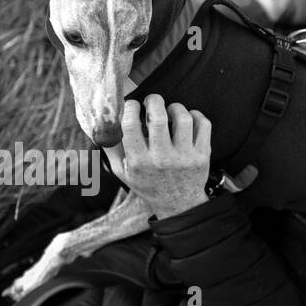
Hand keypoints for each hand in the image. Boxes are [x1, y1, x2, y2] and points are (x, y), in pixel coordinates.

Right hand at [110, 95, 211, 218]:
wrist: (178, 204)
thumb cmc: (148, 185)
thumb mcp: (123, 172)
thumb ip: (111, 148)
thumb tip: (102, 124)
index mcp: (139, 162)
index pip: (130, 125)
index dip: (130, 108)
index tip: (132, 106)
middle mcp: (162, 159)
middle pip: (158, 117)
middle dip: (153, 100)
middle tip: (152, 102)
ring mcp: (184, 157)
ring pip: (183, 118)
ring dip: (175, 107)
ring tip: (170, 111)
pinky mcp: (202, 155)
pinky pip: (203, 124)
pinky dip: (196, 115)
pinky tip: (188, 119)